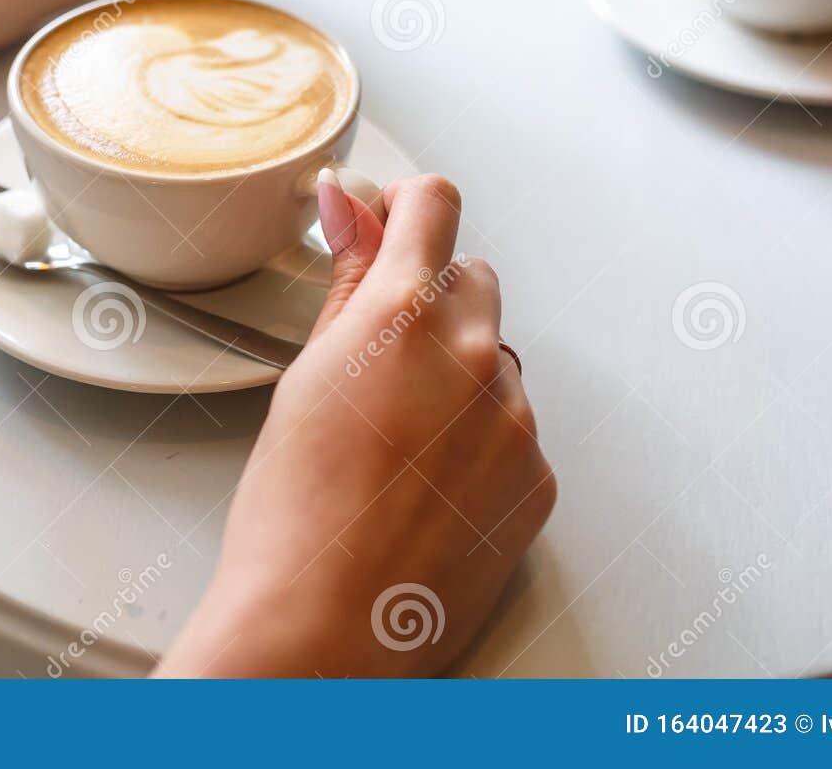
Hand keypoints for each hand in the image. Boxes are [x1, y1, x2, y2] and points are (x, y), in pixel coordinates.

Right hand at [157, 174, 555, 677]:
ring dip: (460, 377)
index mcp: (404, 316)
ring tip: (399, 445)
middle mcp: (473, 355)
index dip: (407, 209)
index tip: (392, 225)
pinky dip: (482, 443)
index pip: (435, 205)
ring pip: (495, 360)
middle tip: (379, 364)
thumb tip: (349, 206)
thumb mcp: (306, 376)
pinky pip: (516, 430)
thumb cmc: (293, 515)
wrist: (323, 627)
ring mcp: (515, 420)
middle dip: (432, 305)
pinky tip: (429, 486)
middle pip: (473, 281)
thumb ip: (346, 280)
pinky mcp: (538, 478)